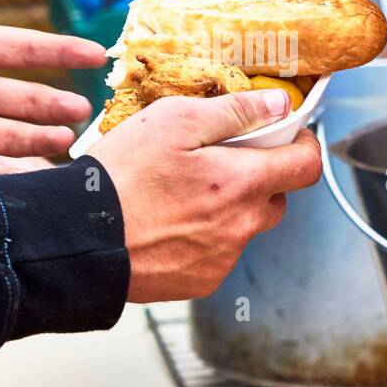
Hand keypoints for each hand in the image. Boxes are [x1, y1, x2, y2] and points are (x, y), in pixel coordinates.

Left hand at [0, 0, 104, 177]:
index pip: (21, 49)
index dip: (59, 50)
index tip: (95, 52)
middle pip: (26, 96)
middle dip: (57, 102)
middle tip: (85, 106)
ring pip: (13, 134)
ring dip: (42, 138)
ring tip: (68, 139)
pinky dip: (12, 175)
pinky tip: (38, 178)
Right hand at [89, 91, 321, 301]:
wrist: (81, 239)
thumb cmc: (122, 177)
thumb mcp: (174, 121)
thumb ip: (235, 111)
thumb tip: (279, 106)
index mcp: (242, 183)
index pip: (305, 166)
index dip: (302, 145)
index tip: (288, 135)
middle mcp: (241, 226)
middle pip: (276, 198)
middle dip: (258, 178)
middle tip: (220, 161)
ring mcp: (223, 258)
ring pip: (245, 226)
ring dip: (229, 209)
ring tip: (184, 193)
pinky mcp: (201, 281)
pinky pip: (220, 253)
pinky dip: (206, 237)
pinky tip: (171, 222)